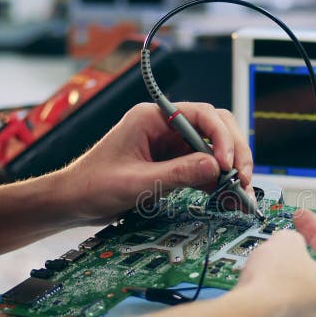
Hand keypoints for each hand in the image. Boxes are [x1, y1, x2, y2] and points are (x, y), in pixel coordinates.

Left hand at [52, 102, 253, 224]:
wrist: (73, 202)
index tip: (227, 162)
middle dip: (233, 150)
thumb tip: (215, 167)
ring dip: (230, 166)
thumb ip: (178, 174)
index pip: (200, 114)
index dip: (220, 137)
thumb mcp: (136, 182)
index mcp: (151, 117)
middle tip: (242, 177)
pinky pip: (203, 166)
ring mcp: (170, 145)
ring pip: (213, 147)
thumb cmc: (92, 185)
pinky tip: (226, 194)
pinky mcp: (172, 163)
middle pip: (214, 127)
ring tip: (239, 189)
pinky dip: (217, 179)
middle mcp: (165, 126)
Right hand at [234, 209, 315, 316]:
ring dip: (288, 273)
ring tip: (267, 259)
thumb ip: (295, 239)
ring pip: (304, 292)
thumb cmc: (277, 283)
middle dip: (303, 253)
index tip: (301, 217)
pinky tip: (260, 283)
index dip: (315, 228)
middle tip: (287, 238)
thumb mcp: (287, 242)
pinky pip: (288, 308)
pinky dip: (277, 294)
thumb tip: (290, 247)